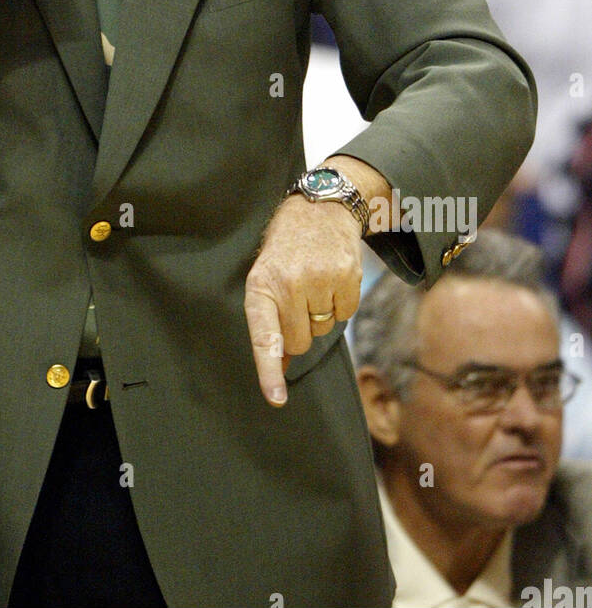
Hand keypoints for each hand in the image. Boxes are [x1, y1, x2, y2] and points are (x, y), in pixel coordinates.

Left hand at [244, 197, 363, 406]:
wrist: (320, 208)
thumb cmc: (287, 251)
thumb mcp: (266, 277)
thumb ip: (270, 323)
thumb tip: (282, 369)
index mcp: (260, 285)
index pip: (264, 336)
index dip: (269, 370)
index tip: (276, 399)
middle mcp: (288, 284)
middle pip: (299, 342)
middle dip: (300, 329)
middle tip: (297, 297)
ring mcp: (319, 280)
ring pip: (323, 330)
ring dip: (320, 314)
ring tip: (314, 281)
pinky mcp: (347, 277)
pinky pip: (345, 315)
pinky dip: (340, 304)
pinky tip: (331, 279)